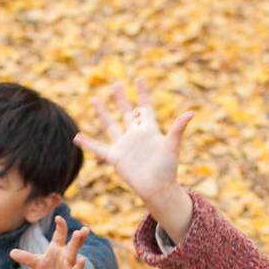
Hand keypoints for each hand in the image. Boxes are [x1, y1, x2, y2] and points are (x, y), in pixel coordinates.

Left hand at [11, 216, 88, 268]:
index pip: (60, 235)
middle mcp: (66, 253)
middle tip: (80, 228)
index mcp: (57, 247)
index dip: (60, 226)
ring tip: (81, 234)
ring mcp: (71, 263)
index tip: (58, 218)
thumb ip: (26, 257)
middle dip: (75, 236)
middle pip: (71, 243)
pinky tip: (83, 260)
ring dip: (77, 244)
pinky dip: (80, 265)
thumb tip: (11, 253)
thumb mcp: (36, 263)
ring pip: (74, 253)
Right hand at [75, 78, 193, 203]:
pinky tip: (77, 137)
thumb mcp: (172, 146)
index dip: (142, 94)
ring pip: (111, 125)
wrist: (157, 188)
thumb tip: (190, 112)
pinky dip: (88, 144)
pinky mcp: (116, 158)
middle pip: (127, 112)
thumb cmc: (167, 169)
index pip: (145, 107)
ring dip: (103, 113)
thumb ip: (177, 129)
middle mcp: (136, 135)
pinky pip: (99, 149)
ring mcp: (124, 145)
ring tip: (95, 99)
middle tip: (116, 84)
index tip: (138, 79)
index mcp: (150, 130)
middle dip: (121, 98)